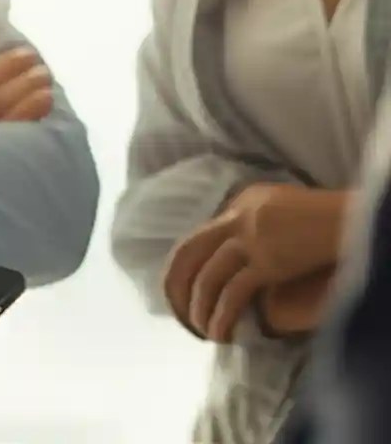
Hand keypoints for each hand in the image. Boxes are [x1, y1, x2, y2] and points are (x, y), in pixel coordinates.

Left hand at [163, 184, 348, 342]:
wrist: (359, 221)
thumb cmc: (333, 221)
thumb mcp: (286, 211)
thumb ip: (258, 226)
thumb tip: (238, 255)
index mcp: (243, 202)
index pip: (199, 237)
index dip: (186, 269)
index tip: (185, 293)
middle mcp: (239, 215)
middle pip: (188, 253)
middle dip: (177, 287)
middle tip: (179, 315)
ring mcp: (251, 237)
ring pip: (207, 278)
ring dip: (199, 309)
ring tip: (205, 332)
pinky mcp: (268, 261)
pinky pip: (232, 294)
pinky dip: (222, 317)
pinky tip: (222, 334)